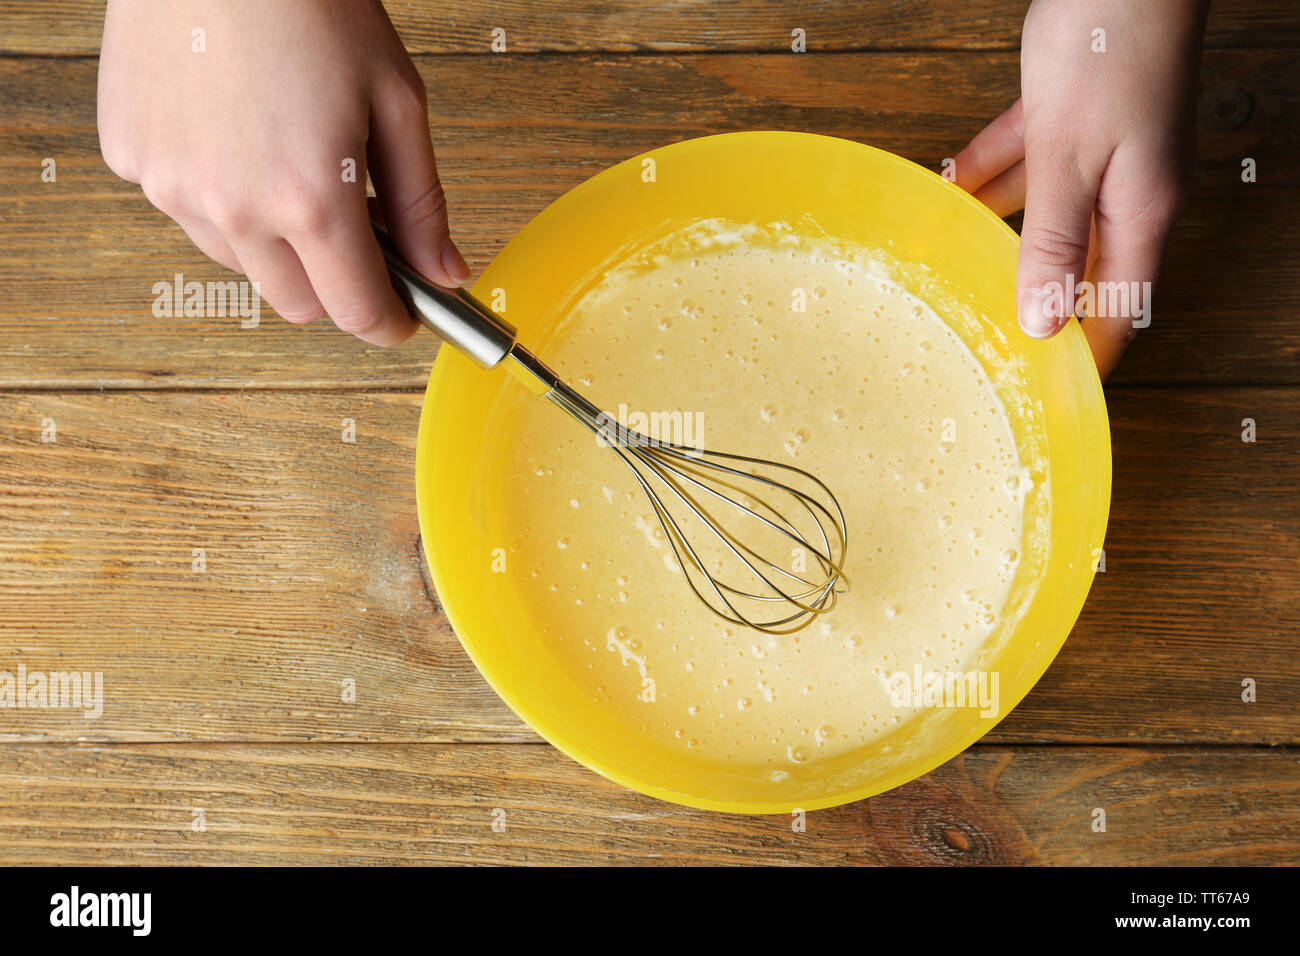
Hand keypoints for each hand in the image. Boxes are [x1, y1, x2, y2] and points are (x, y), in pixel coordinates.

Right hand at [98, 0, 469, 345]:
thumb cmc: (311, 4)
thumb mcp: (395, 102)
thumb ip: (422, 203)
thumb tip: (445, 273)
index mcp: (311, 200)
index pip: (356, 313)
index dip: (390, 323)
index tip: (403, 316)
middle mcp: (233, 207)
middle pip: (298, 305)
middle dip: (335, 284)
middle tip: (356, 232)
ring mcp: (171, 187)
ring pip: (241, 264)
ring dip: (276, 243)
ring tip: (291, 164)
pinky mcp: (131, 158)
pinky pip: (186, 211)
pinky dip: (219, 196)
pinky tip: (236, 136)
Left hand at [953, 0, 1206, 378]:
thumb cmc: (1110, 45)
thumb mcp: (1072, 157)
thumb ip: (1053, 239)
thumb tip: (1040, 318)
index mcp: (1140, 211)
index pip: (1116, 310)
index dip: (1084, 357)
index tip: (1045, 395)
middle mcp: (1124, 190)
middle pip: (1078, 268)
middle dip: (1035, 306)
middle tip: (986, 343)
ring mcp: (1099, 152)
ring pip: (1042, 215)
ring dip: (999, 241)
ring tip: (955, 274)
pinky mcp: (1071, 115)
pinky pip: (1023, 161)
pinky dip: (988, 176)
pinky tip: (949, 189)